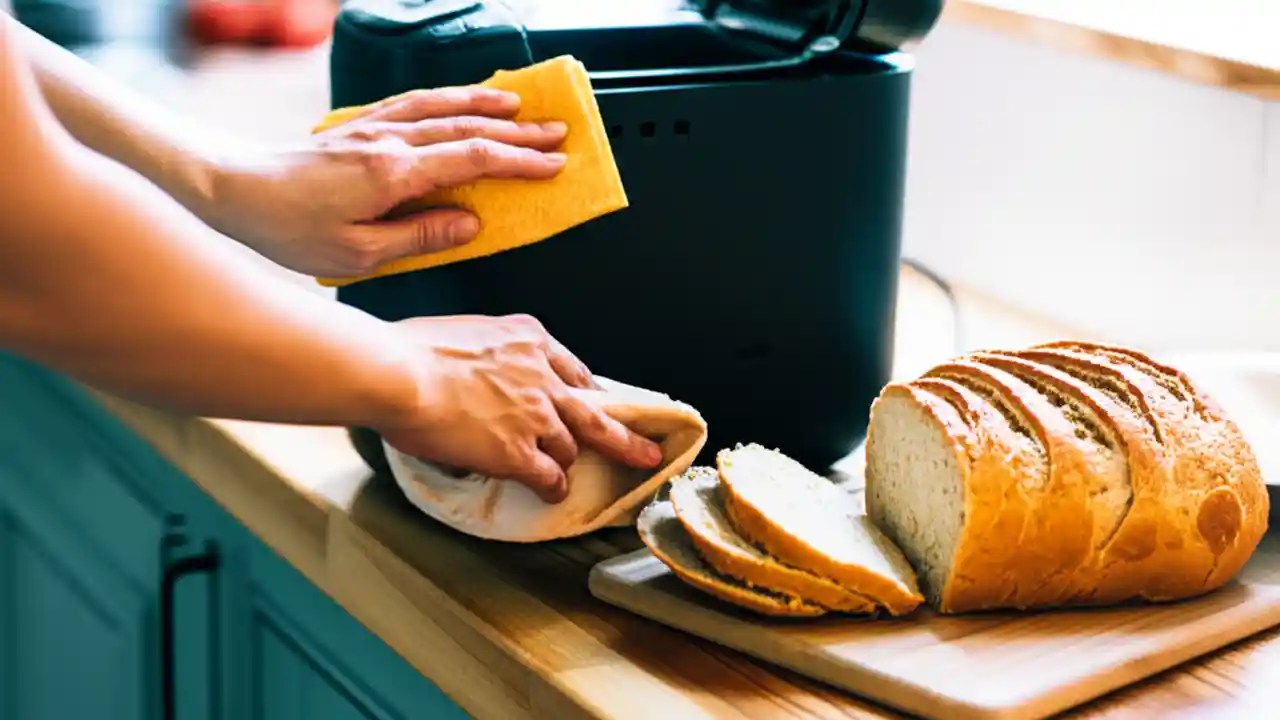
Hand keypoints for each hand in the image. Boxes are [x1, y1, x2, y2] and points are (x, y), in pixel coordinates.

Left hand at [204, 86, 567, 277]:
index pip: (473, 160)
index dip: (518, 162)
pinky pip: (414, 102)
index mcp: (394, 174)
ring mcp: (373, 126)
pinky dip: (447, 98)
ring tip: (522, 106)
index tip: (554, 166)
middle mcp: (389, 140)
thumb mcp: (358, 255)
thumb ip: (420, 237)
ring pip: (443, 106)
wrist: (230, 188)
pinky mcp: (357, 125)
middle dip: (518, 131)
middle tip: (559, 135)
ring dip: (487, 105)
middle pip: (468, 128)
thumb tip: (471, 223)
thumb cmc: (288, 229)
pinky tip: (461, 100)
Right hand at [375, 314, 664, 502]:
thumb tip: (474, 374)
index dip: (585, 393)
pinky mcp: (519, 452)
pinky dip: (553, 488)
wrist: (397, 372)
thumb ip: (487, 354)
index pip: (573, 370)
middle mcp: (542, 376)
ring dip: (566, 463)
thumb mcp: (466, 333)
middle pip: (595, 412)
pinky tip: (552, 495)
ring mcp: (535, 416)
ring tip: (562, 479)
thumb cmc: (411, 349)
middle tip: (648, 451)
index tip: (593, 403)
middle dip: (624, 437)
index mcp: (529, 338)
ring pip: (570, 447)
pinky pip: (550, 476)